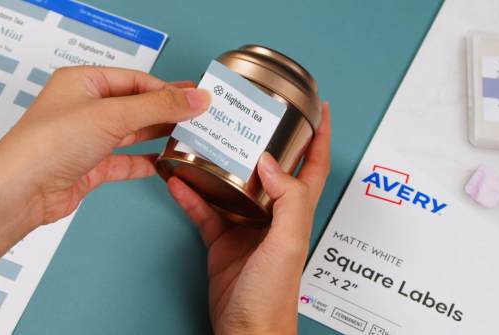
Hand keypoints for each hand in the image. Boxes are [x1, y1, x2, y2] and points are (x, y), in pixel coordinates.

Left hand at [0, 66, 209, 225]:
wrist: (21, 192)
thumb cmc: (48, 144)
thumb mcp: (112, 116)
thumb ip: (158, 107)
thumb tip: (195, 97)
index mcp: (83, 83)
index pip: (135, 80)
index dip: (167, 89)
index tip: (196, 98)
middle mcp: (84, 108)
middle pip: (135, 105)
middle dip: (166, 112)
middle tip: (198, 116)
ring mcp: (87, 139)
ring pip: (132, 133)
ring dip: (158, 135)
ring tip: (188, 136)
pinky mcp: (89, 167)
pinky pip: (124, 161)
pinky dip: (144, 162)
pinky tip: (163, 162)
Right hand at [167, 103, 330, 334]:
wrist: (247, 331)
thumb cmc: (272, 297)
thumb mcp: (287, 243)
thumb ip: (287, 200)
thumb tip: (269, 161)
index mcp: (296, 212)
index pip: (313, 166)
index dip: (319, 136)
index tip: (317, 108)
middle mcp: (272, 215)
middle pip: (270, 169)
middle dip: (263, 140)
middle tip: (251, 116)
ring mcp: (245, 227)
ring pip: (232, 185)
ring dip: (220, 165)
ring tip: (208, 140)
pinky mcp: (221, 240)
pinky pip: (204, 211)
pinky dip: (191, 196)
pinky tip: (178, 181)